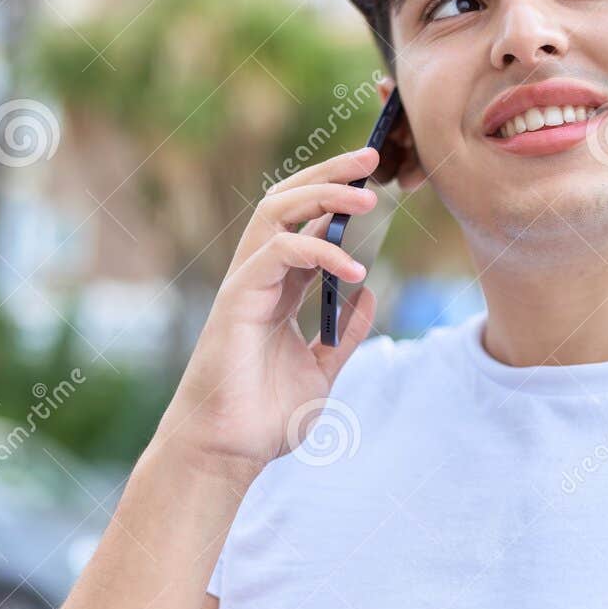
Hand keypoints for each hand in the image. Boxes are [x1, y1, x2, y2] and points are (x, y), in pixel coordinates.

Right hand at [147, 146, 382, 475]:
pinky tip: (353, 269)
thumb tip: (370, 294)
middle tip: (371, 157)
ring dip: (323, 195)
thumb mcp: (323, 369)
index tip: (377, 180)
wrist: (230, 452)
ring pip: (276, 212)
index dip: (338, 198)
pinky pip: (278, 253)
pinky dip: (318, 250)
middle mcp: (261, 278)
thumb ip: (344, 332)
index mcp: (280, 290)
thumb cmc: (265, 417)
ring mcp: (246, 284)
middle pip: (289, 203)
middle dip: (329, 174)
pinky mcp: (237, 299)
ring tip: (368, 194)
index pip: (308, 225)